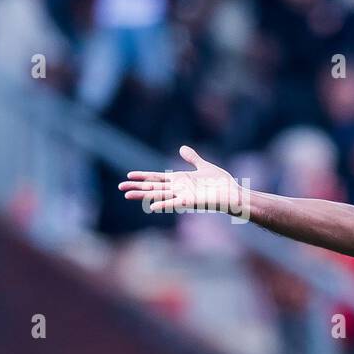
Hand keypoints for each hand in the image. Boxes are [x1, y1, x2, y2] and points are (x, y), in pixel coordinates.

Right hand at [119, 146, 245, 214]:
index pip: (157, 177)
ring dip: (144, 195)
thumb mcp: (204, 166)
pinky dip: (163, 204)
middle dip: (137, 187)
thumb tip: (182, 148)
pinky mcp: (191, 202)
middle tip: (120, 189)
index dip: (143, 176)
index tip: (129, 176)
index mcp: (180, 180)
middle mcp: (179, 189)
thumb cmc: (221, 183)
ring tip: (128, 196)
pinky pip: (174, 204)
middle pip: (153, 187)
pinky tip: (151, 206)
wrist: (233, 194)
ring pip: (159, 195)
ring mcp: (183, 196)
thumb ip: (192, 158)